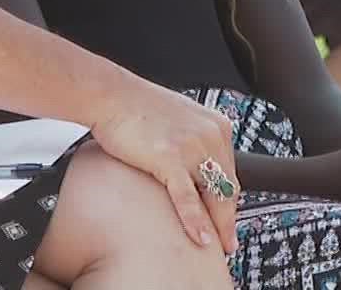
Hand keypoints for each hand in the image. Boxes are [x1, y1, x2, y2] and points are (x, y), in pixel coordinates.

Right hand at [89, 81, 238, 253]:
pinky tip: (201, 239)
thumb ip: (192, 142)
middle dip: (229, 218)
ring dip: (220, 226)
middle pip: (228, 186)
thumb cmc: (135, 107)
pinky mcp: (170, 158)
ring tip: (220, 246)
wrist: (109, 95)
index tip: (228, 216)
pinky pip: (188, 198)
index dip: (230, 199)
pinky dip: (196, 222)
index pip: (231, 171)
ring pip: (214, 195)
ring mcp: (192, 146)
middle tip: (228, 241)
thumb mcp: (178, 120)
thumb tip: (195, 165)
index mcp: (215, 125)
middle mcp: (210, 134)